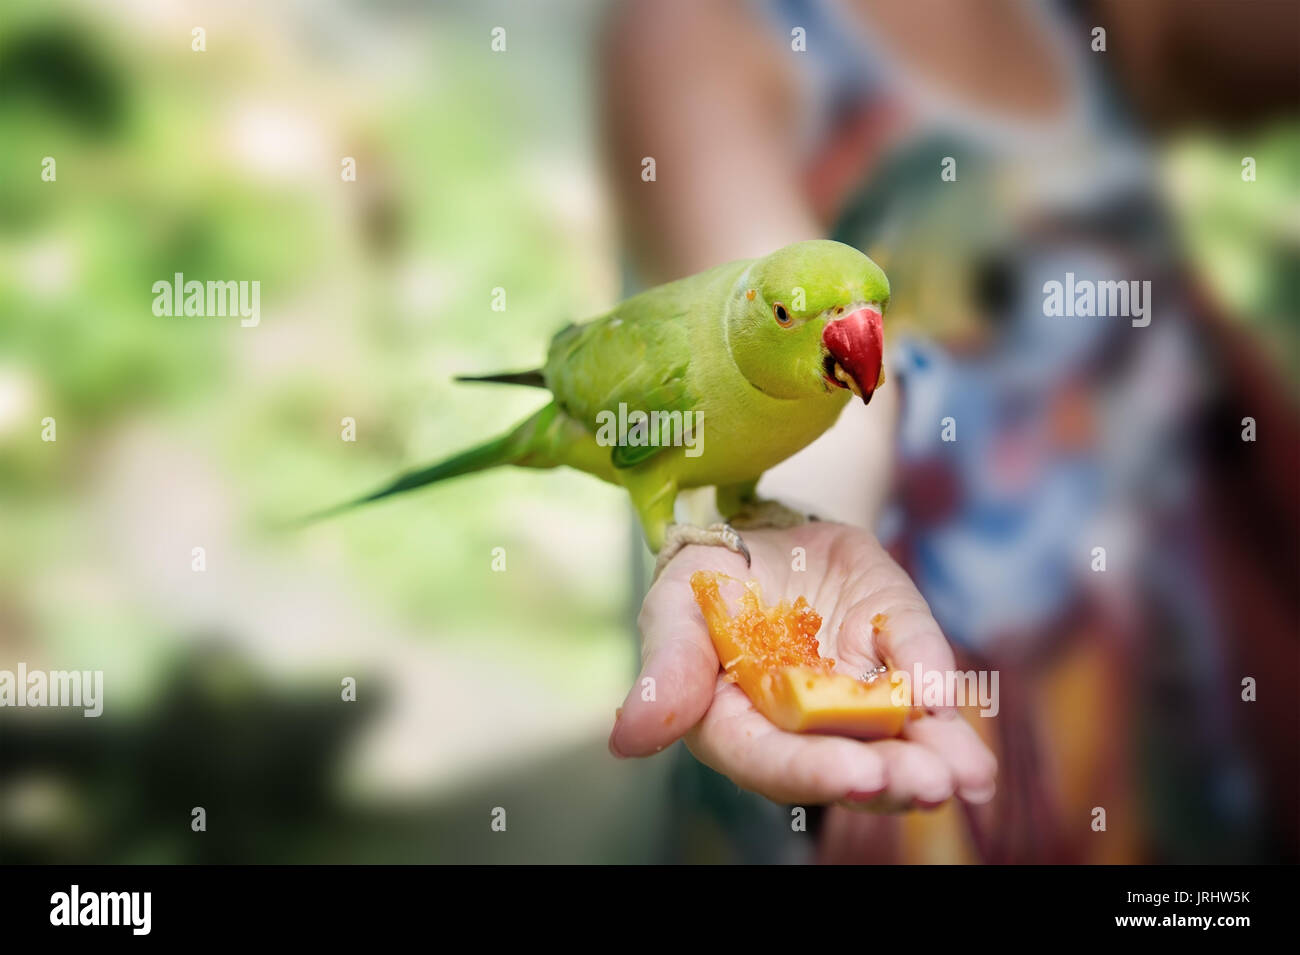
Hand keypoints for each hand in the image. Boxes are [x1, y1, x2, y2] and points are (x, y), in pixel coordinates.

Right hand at [610, 521, 996, 810]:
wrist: (753, 529)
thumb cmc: (702, 578)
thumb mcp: (674, 608)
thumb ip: (665, 671)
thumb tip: (625, 740)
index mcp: (737, 722)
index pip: (771, 759)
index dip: (813, 771)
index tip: (859, 774)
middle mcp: (802, 722)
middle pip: (846, 762)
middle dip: (890, 776)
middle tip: (932, 783)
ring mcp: (853, 690)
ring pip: (894, 737)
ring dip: (933, 758)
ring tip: (965, 775)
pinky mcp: (890, 650)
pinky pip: (917, 671)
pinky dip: (940, 688)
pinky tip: (960, 711)